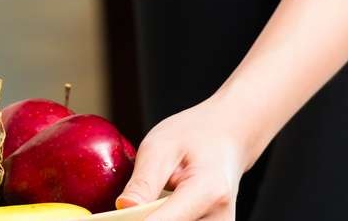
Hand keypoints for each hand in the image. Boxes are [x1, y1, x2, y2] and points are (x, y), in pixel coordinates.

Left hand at [115, 98, 254, 219]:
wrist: (229, 136)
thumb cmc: (195, 135)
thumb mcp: (161, 146)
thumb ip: (143, 181)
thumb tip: (123, 207)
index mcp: (207, 191)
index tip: (118, 215)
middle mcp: (220, 218)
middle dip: (141, 220)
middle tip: (130, 202)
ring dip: (153, 218)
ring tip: (153, 197)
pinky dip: (164, 219)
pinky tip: (158, 208)